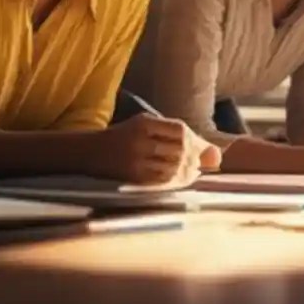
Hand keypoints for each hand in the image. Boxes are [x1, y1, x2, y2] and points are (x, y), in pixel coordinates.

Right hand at [93, 114, 219, 184]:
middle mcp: (139, 139)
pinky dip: (176, 181)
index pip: (180, 130)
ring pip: (172, 166)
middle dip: (195, 158)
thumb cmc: (124, 136)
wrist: (88, 152)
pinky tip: (180, 180)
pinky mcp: (131, 176)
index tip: (204, 149)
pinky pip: (161, 180)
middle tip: (201, 164)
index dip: (197, 141)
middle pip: (179, 149)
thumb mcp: (147, 125)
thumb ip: (177, 134)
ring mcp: (134, 159)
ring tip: (193, 172)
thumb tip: (216, 154)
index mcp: (144, 123)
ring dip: (188, 171)